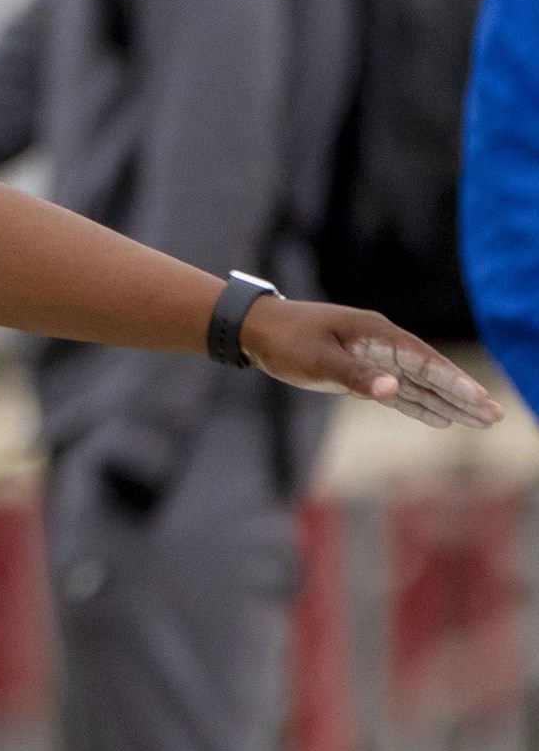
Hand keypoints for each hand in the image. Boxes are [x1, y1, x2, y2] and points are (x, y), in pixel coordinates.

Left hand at [243, 298, 504, 429]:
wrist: (255, 329)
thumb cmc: (284, 341)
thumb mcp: (317, 359)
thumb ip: (355, 375)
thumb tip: (393, 388)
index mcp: (375, 333)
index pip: (423, 360)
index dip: (452, 381)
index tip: (479, 399)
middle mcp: (380, 343)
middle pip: (429, 372)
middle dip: (462, 394)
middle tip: (495, 416)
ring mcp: (372, 357)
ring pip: (417, 383)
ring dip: (447, 402)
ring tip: (480, 421)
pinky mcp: (360, 370)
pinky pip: (397, 390)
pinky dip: (418, 404)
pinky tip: (440, 419)